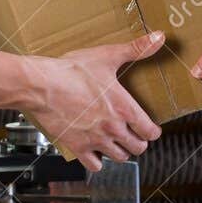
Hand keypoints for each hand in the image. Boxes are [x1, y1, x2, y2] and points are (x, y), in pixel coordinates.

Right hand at [26, 30, 165, 171]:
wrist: (42, 85)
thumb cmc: (73, 71)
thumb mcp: (107, 56)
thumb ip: (136, 49)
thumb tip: (159, 37)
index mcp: (124, 108)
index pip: (150, 131)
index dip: (152, 131)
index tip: (150, 129)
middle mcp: (113, 128)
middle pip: (137, 148)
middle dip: (138, 142)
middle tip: (134, 135)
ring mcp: (96, 140)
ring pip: (119, 157)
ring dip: (121, 151)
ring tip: (117, 142)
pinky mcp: (78, 147)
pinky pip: (94, 165)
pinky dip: (97, 161)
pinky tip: (95, 151)